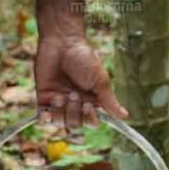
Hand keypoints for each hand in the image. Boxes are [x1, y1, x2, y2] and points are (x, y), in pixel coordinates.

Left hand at [34, 0, 127, 127]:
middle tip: (73, 94)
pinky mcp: (43, 100)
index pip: (91, 122)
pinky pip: (43, 119)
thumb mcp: (100, 80)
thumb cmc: (84, 58)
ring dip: (61, 112)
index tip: (88, 106)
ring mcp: (58, 104)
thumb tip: (125, 116)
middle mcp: (75, 106)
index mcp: (90, 102)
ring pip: (60, 124)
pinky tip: (52, 103)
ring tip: (60, 96)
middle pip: (75, 125)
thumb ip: (109, 100)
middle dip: (74, 113)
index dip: (90, 119)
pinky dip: (46, 117)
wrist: (62, 43)